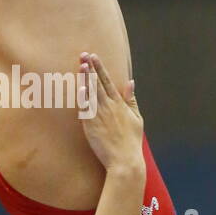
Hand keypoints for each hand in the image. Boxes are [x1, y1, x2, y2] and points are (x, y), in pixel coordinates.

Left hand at [77, 52, 143, 172]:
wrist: (124, 160)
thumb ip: (131, 99)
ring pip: (90, 93)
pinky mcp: (91, 125)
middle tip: (83, 54)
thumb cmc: (131, 141)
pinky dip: (82, 97)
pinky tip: (79, 87)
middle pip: (97, 83)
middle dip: (90, 67)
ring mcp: (99, 115)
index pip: (107, 81)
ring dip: (85, 78)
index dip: (99, 68)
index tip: (94, 56)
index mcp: (119, 104)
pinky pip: (85, 109)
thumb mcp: (136, 118)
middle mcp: (108, 107)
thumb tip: (130, 82)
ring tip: (81, 65)